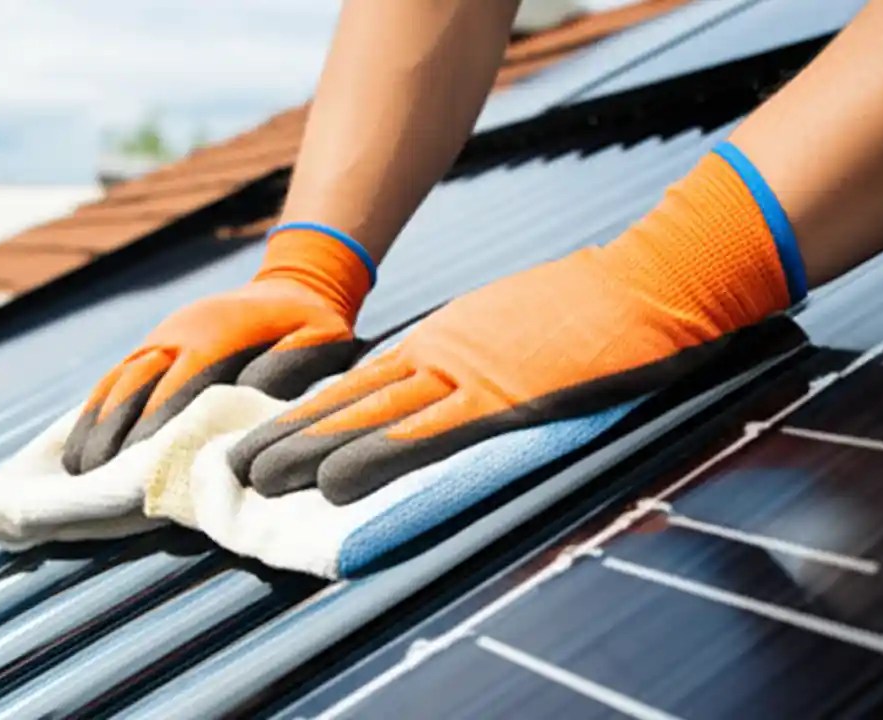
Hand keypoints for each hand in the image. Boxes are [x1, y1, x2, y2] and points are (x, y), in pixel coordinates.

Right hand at [63, 226, 373, 474]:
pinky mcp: (155, 344)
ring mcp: (163, 336)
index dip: (154, 422)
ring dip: (95, 423)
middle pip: (136, 382)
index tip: (133, 462)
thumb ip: (286, 366)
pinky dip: (96, 408)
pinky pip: (118, 376)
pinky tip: (81, 441)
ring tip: (75, 468)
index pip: (177, 382)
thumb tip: (246, 398)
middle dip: (113, 430)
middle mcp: (179, 332)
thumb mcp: (320, 338)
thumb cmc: (312, 322)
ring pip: (119, 380)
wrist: (294, 283)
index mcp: (216, 332)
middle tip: (92, 476)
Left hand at [229, 150, 802, 503]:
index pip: (362, 385)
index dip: (311, 414)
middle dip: (285, 434)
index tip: (269, 438)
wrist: (650, 282)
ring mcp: (465, 375)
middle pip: (346, 400)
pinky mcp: (500, 397)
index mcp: (444, 342)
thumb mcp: (519, 331)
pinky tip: (331, 485)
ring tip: (253, 479)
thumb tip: (455, 394)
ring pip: (367, 415)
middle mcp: (440, 356)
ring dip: (306, 450)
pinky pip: (425, 434)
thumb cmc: (596, 309)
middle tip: (231, 465)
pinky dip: (374, 458)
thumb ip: (481, 360)